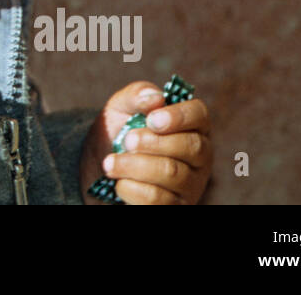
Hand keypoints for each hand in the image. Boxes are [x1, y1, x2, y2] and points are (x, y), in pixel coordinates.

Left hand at [80, 80, 211, 204]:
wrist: (101, 167)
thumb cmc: (120, 131)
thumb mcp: (122, 107)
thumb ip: (137, 94)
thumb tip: (156, 98)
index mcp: (191, 125)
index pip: (199, 114)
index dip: (179, 116)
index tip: (152, 119)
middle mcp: (199, 155)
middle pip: (191, 147)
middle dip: (153, 143)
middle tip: (126, 141)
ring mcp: (191, 184)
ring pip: (173, 173)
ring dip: (135, 166)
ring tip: (110, 163)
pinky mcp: (177, 206)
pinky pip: (160, 200)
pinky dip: (132, 189)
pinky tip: (119, 182)